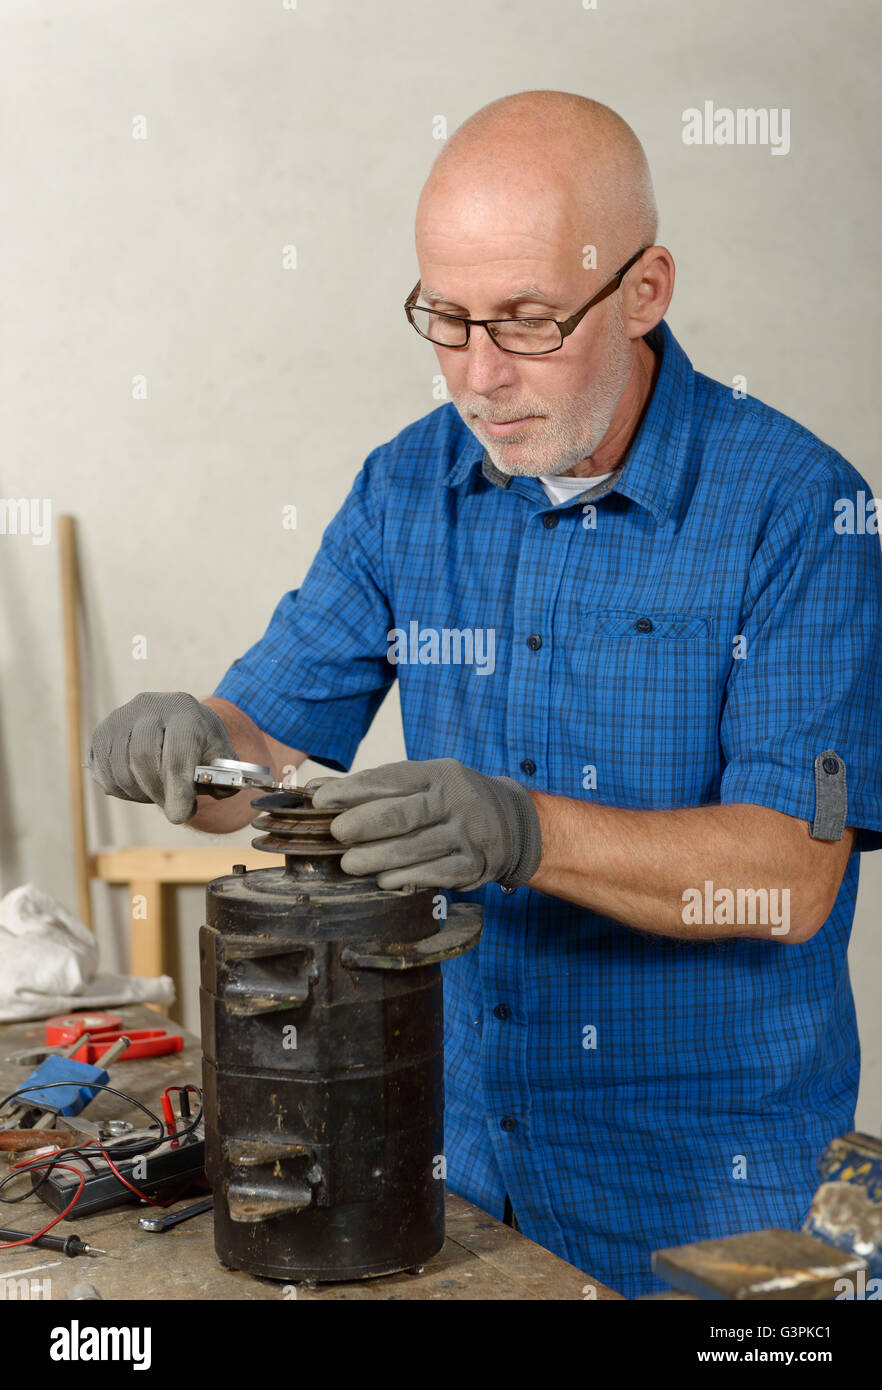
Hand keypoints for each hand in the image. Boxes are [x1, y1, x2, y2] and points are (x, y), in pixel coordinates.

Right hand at [88, 691, 235, 823]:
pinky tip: (140, 787)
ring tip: (159, 794)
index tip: (180, 815)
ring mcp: (121, 717)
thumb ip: (224, 777)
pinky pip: (103, 773)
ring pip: (120, 770)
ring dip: (140, 795)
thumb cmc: (200, 742)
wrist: (178, 720)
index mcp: (184, 710)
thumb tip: (219, 789)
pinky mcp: (102, 732)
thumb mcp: (220, 755)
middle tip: (172, 806)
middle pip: (143, 759)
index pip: (177, 752)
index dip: (178, 789)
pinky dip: (121, 790)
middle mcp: (150, 707)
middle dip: (158, 793)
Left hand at [308, 757, 541, 890]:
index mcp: (438, 774)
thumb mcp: (425, 782)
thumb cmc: (451, 801)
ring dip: (378, 857)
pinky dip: (406, 878)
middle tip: (336, 833)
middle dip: (365, 823)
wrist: (512, 823)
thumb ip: (377, 787)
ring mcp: (467, 834)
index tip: (321, 800)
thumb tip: (319, 790)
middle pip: (404, 813)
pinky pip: (435, 874)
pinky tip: (383, 880)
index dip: (353, 789)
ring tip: (349, 864)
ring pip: (416, 847)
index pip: (391, 779)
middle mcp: (455, 800)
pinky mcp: (474, 865)